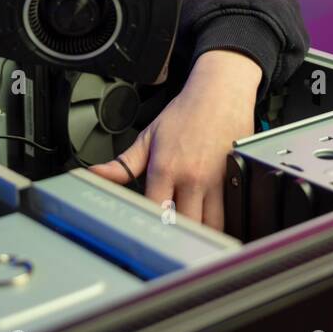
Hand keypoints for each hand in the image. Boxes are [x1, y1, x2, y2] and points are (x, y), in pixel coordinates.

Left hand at [89, 49, 260, 228]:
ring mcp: (217, 181)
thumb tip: (96, 175)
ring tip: (192, 236)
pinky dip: (222, 223)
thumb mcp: (148, 137)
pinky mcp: (236, 179)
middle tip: (171, 239)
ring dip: (201, 234)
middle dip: (177, 235)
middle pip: (184, 225)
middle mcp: (191, 177)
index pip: (154, 211)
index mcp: (165, 168)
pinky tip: (213, 224)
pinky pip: (232, 213)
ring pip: (212, 226)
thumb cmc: (186, 114)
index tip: (147, 230)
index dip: (150, 225)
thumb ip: (123, 164)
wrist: (220, 93)